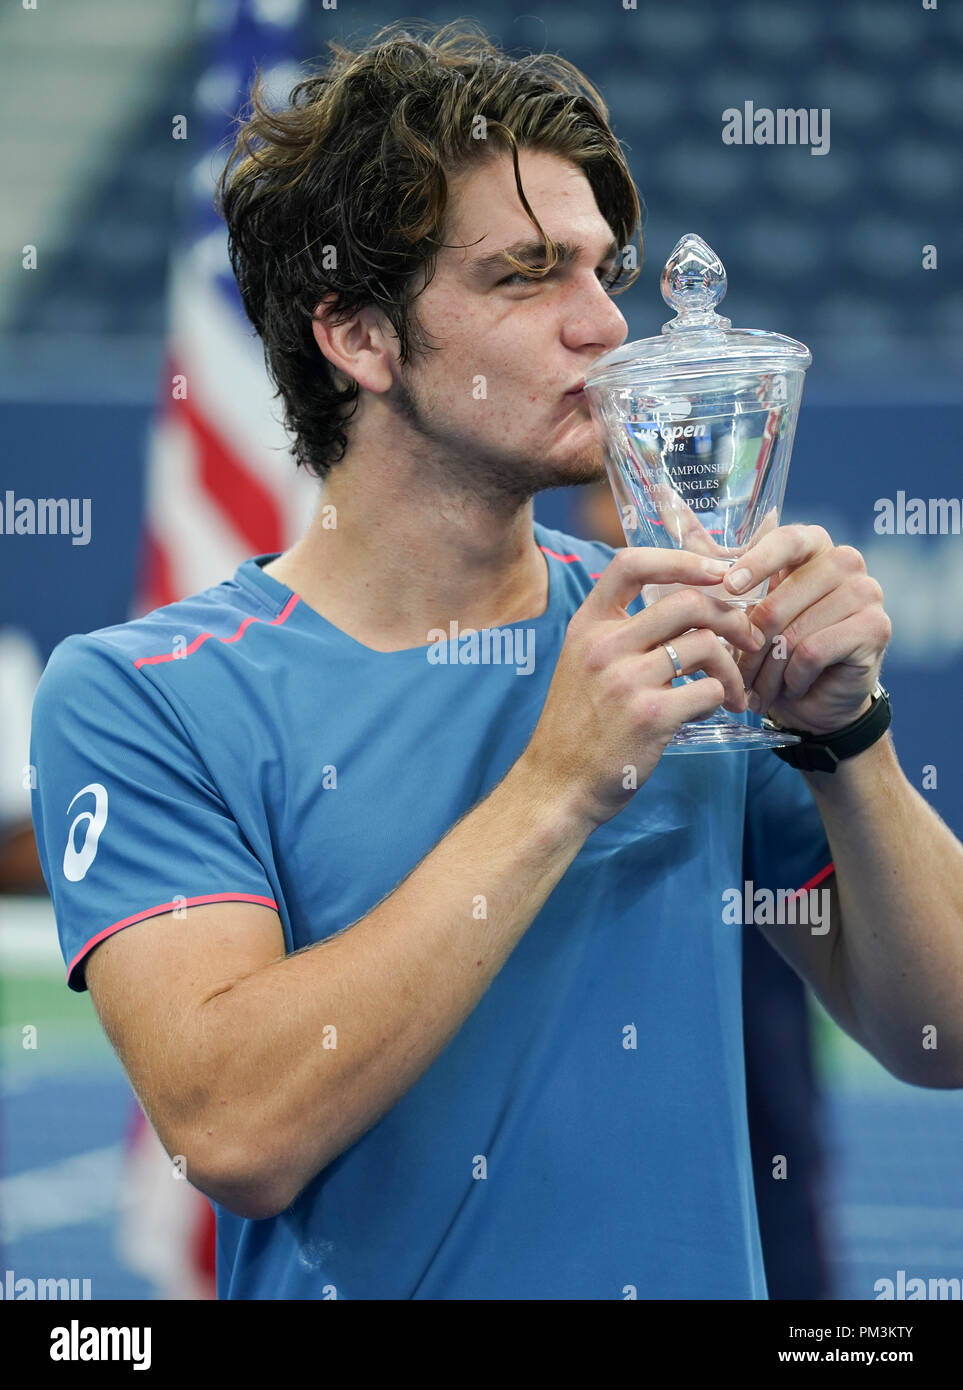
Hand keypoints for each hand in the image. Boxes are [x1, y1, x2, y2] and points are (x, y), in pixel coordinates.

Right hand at [521, 547, 765, 829]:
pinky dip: (719, 699)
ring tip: (733, 690)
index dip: (680, 560)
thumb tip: (685, 606)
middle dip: (731, 617)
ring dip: (732, 667)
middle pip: (687, 603)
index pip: (631, 564)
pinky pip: (709, 690)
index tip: (715, 571)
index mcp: (587, 627)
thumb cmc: (577, 727)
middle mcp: (604, 646)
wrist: (556, 785)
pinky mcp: (650, 716)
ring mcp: (626, 680)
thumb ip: (621, 633)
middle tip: (748, 638)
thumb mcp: (582, 665)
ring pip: (706, 646)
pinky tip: (707, 713)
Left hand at [724, 524, 891, 735]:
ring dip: (769, 668)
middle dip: (750, 643)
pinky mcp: (876, 627)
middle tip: (739, 672)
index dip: (755, 562)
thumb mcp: (737, 602)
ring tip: (759, 687)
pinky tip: (791, 688)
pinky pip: (814, 650)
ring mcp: (867, 591)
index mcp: (812, 545)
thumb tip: (664, 499)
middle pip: (780, 597)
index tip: (729, 588)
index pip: (785, 539)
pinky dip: (793, 678)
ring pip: (794, 629)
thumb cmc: (772, 649)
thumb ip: (709, 555)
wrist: (813, 703)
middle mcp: (845, 561)